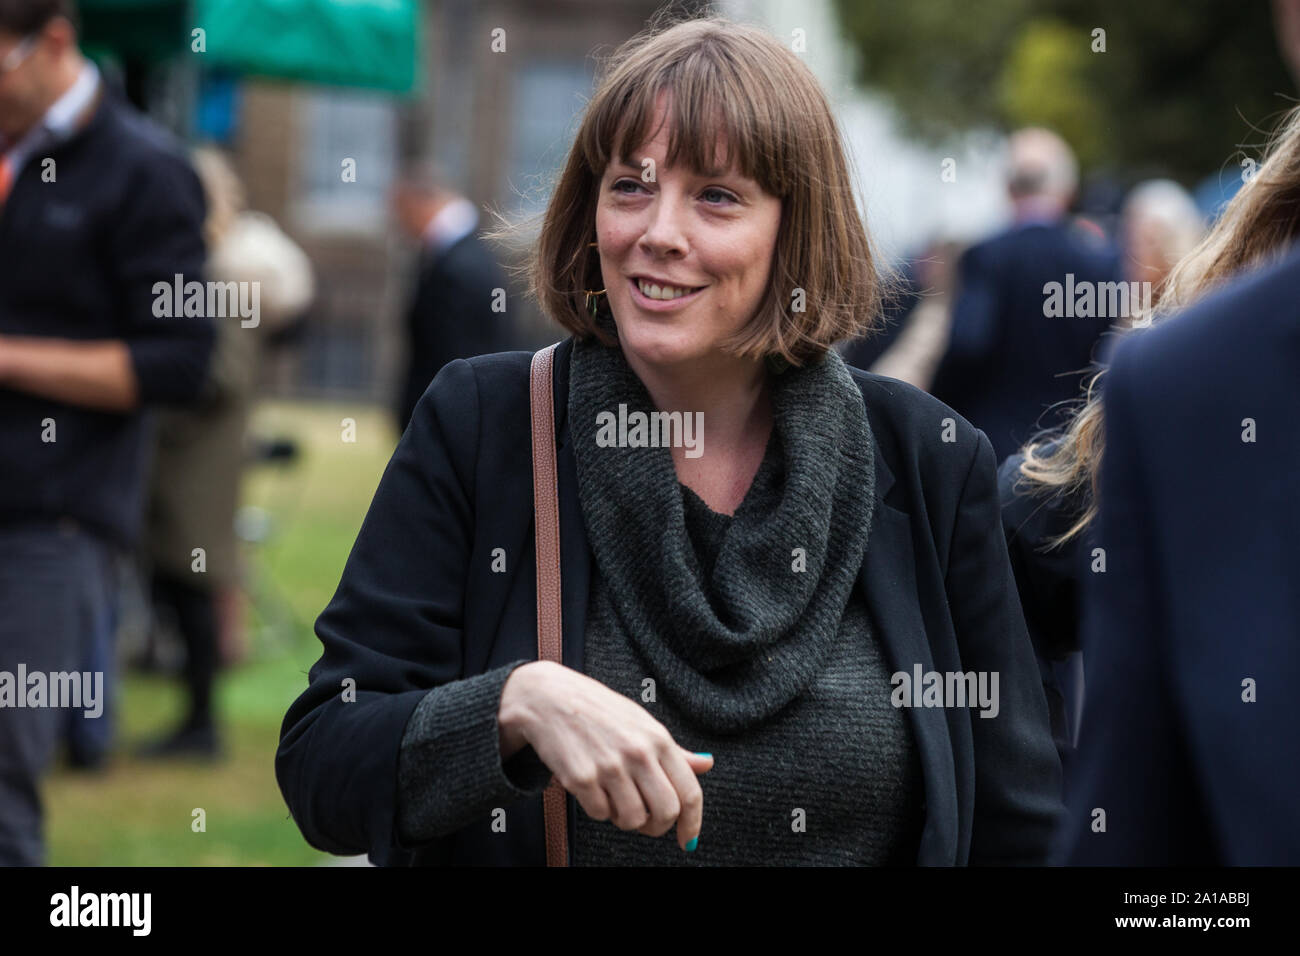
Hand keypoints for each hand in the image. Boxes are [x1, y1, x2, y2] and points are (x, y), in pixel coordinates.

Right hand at [499, 660, 713, 850]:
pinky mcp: (581, 778)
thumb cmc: (599, 710)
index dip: (693, 824)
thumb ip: (674, 750)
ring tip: (614, 796)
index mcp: (659, 739)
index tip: (689, 840)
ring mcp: (610, 766)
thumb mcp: (642, 722)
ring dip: (625, 818)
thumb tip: (707, 764)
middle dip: (657, 826)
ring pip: (632, 820)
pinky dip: (598, 809)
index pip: (690, 793)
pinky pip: (600, 814)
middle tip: (646, 821)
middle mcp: (638, 753)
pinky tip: (592, 788)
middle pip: (666, 813)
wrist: (549, 697)